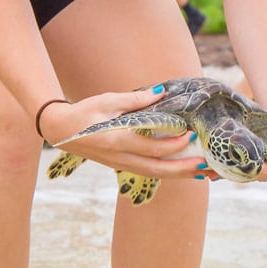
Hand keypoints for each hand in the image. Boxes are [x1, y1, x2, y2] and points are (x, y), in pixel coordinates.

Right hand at [40, 85, 205, 179]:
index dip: (173, 144)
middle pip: (157, 169)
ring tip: (200, 173)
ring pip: (154, 175)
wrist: (60, 130)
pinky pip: (147, 172)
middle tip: (206, 167)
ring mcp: (120, 164)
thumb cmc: (84, 112)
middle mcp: (121, 158)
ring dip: (178, 174)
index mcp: (118, 141)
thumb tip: (161, 93)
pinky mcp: (120, 165)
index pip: (152, 148)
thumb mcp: (108, 100)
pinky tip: (180, 170)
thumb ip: (136, 100)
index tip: (191, 135)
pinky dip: (166, 172)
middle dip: (183, 169)